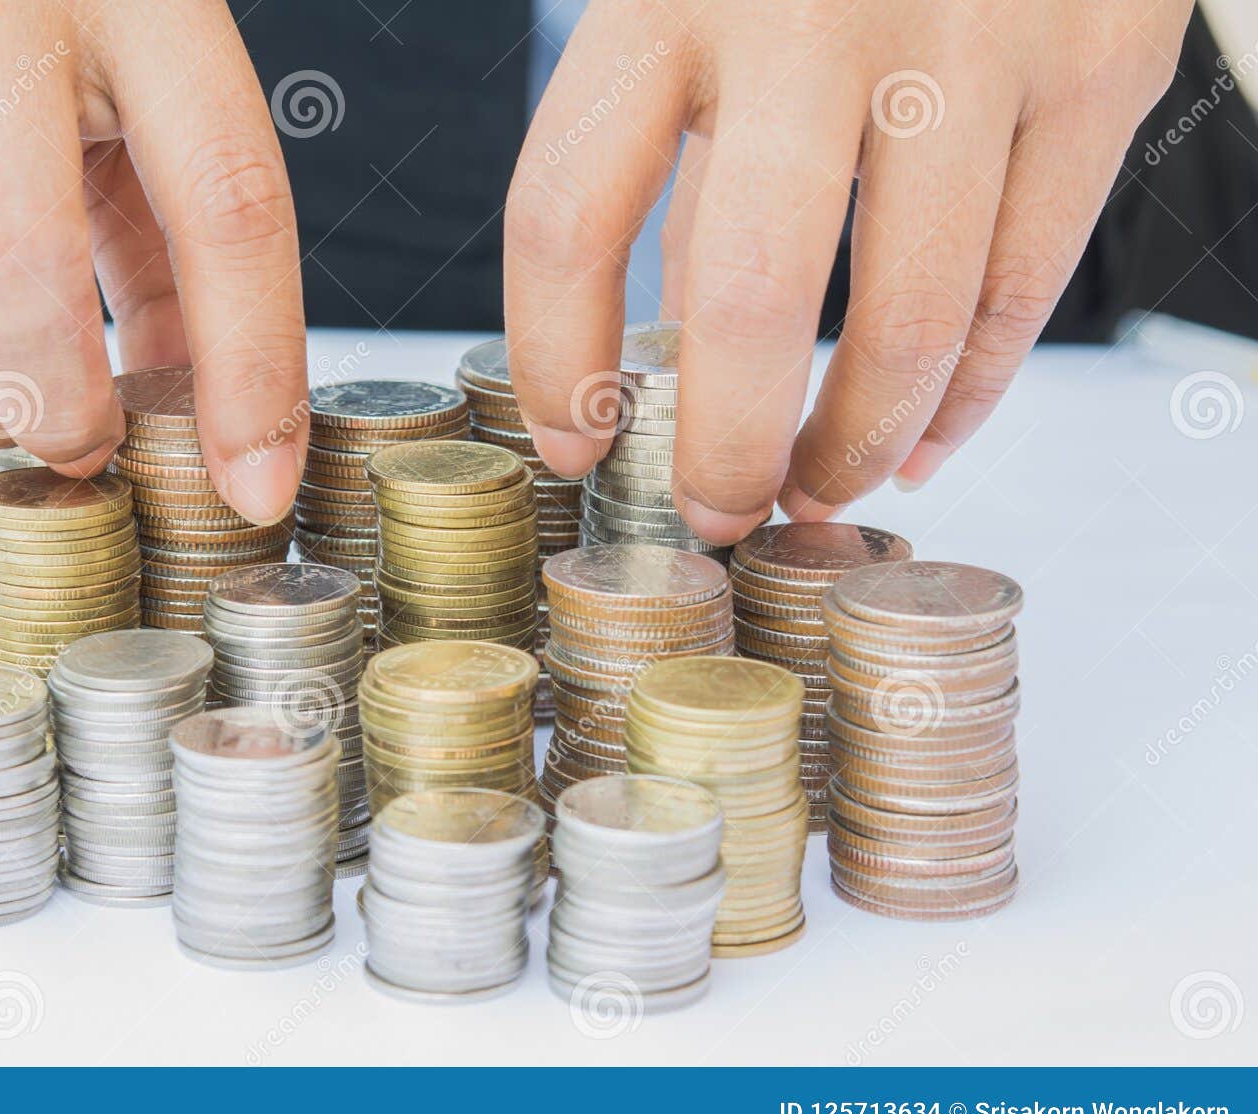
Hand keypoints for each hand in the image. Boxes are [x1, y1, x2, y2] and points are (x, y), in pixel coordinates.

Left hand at [504, 0, 1192, 542]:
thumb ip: (677, 138)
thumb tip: (649, 351)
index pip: (567, 209)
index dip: (557, 358)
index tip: (572, 445)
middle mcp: (816, 8)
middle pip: (746, 293)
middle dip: (726, 446)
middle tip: (716, 516)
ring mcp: (975, 33)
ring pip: (913, 317)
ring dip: (856, 441)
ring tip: (820, 490)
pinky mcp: (1104, 58)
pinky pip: (1030, 282)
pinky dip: (971, 391)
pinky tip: (923, 437)